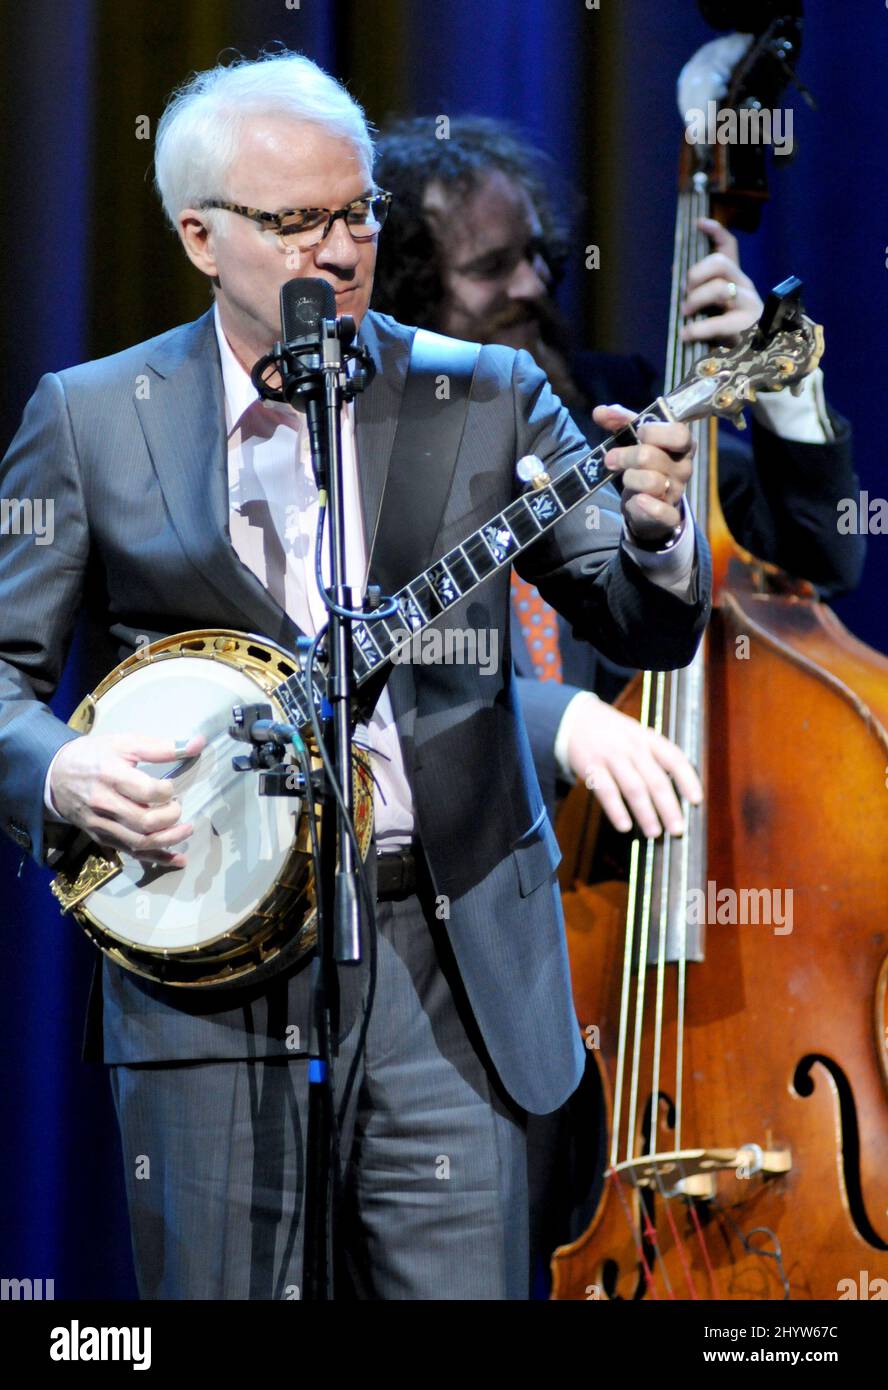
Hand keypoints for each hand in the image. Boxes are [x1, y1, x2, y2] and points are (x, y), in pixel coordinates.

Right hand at [50, 733, 204, 866]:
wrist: (55, 775)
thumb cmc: (94, 755)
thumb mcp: (124, 743)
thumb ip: (162, 747)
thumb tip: (199, 743)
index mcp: (111, 776)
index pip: (146, 792)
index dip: (166, 791)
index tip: (169, 786)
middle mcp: (104, 804)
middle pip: (144, 822)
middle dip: (171, 816)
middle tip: (178, 806)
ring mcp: (102, 825)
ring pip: (140, 842)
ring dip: (169, 840)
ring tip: (186, 829)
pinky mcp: (101, 838)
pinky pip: (131, 853)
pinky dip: (158, 858)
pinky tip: (178, 859)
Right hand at [567, 698, 702, 836]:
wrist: (574, 717)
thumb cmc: (611, 732)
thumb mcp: (637, 735)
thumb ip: (654, 756)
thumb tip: (678, 788)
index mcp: (647, 738)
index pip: (674, 758)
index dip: (688, 780)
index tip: (697, 800)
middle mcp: (632, 747)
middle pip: (656, 780)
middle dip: (669, 807)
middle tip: (677, 829)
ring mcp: (611, 757)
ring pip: (634, 788)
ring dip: (646, 813)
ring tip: (655, 833)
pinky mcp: (591, 767)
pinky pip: (606, 791)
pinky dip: (616, 810)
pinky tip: (625, 826)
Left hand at [594, 403, 694, 546]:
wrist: (647, 502)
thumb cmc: (644, 462)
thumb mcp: (634, 438)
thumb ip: (620, 421)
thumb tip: (599, 412)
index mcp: (682, 445)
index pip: (679, 433)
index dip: (654, 432)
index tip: (638, 433)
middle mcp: (684, 468)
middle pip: (650, 456)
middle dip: (625, 456)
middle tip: (611, 459)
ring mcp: (677, 492)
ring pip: (651, 482)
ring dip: (629, 478)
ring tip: (625, 477)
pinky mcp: (670, 516)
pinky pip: (664, 513)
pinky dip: (649, 507)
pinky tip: (639, 500)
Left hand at [681, 217, 762, 345]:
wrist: (761, 356)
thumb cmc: (733, 330)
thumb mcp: (716, 307)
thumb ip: (701, 292)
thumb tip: (676, 277)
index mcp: (736, 278)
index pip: (729, 247)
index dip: (715, 232)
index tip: (699, 223)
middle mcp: (744, 285)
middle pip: (721, 263)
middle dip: (697, 273)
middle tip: (685, 290)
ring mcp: (748, 303)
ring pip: (720, 288)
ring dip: (696, 298)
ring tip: (685, 313)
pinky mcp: (748, 324)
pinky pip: (720, 322)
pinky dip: (697, 329)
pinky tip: (686, 335)